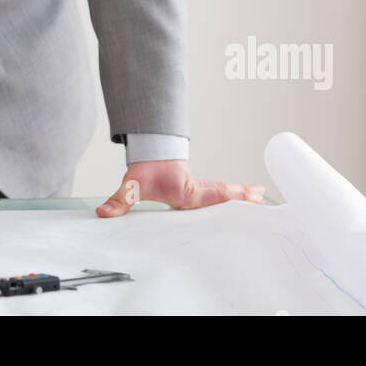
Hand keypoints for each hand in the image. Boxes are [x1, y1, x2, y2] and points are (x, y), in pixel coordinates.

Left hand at [97, 160, 263, 216]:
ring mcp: (200, 190)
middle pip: (221, 192)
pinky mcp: (201, 191)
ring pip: (224, 192)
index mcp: (185, 191)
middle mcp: (196, 190)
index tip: (241, 195)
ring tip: (261, 197)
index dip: (224, 195)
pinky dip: (236, 196)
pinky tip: (249, 200)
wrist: (150, 153)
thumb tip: (104, 212)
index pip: (206, 194)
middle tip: (260, 196)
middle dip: (240, 195)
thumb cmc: (144, 170)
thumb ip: (119, 200)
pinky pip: (221, 194)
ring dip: (242, 195)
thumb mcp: (131, 184)